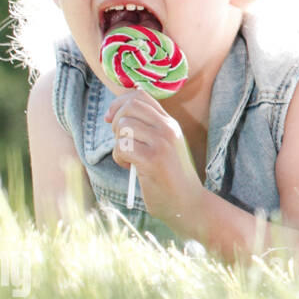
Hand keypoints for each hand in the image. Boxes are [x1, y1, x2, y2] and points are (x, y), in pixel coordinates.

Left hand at [104, 90, 203, 218]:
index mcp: (170, 123)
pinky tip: (130, 167)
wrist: (187, 203)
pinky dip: (119, 158)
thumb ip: (148, 129)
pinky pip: (122, 147)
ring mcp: (162, 142)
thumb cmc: (169, 177)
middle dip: (116, 122)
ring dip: (117, 144)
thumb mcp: (163, 146)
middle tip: (121, 141)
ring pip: (124, 126)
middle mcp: (168, 128)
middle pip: (130, 105)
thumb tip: (114, 114)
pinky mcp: (153, 159)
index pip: (140, 95)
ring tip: (128, 158)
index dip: (119, 103)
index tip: (111, 119)